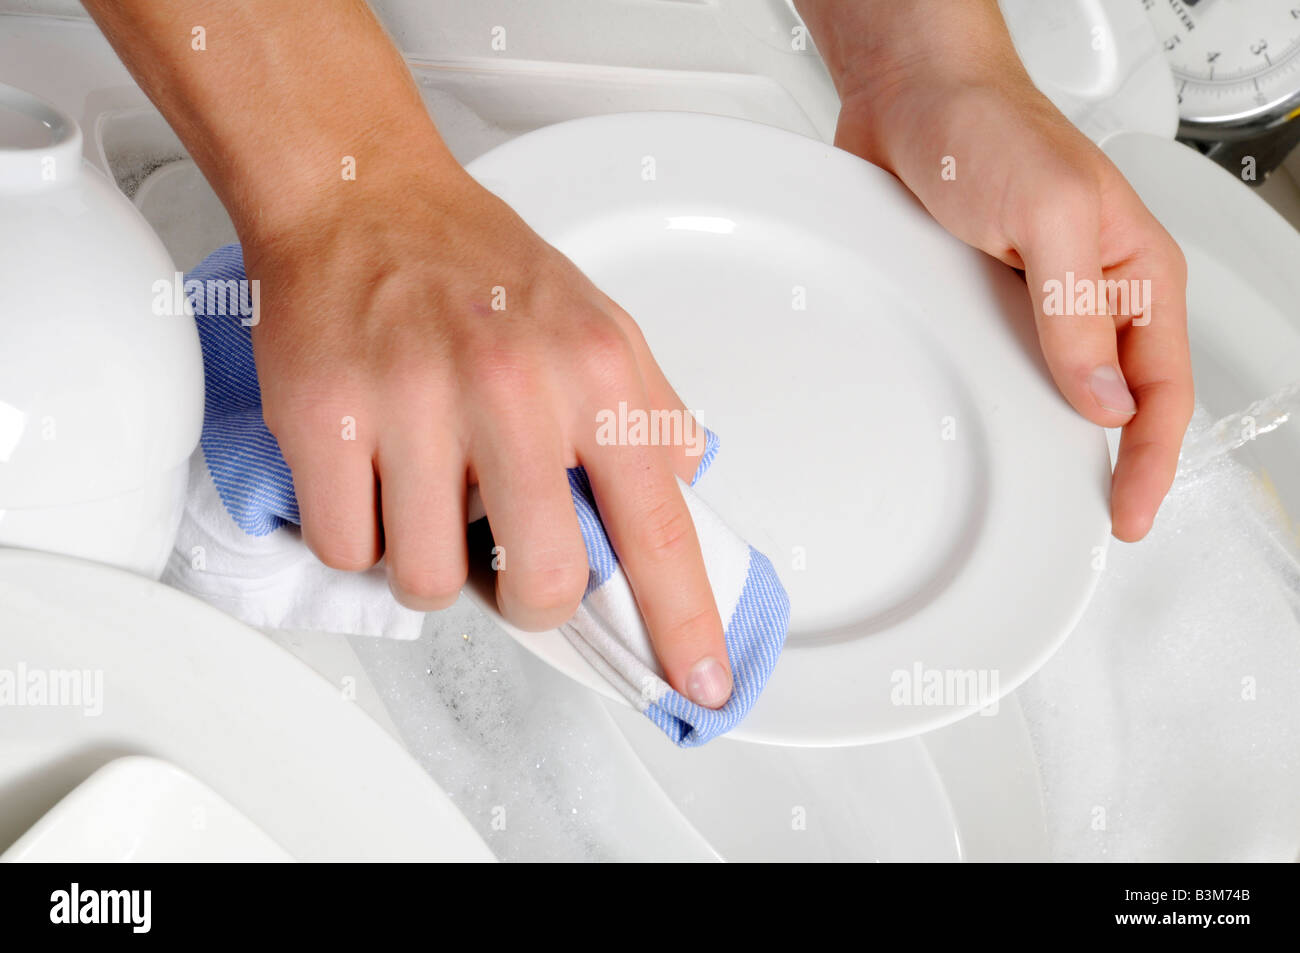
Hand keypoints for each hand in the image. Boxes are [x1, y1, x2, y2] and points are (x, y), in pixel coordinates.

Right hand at [82, 0, 733, 707]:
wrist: (363, 197)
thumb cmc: (478, 266)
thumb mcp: (598, 324)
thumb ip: (649, 414)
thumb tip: (678, 494)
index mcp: (594, 374)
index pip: (657, 528)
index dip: (683, 622)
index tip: (702, 683)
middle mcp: (511, 390)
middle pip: (540, 584)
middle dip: (528, 599)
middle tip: (509, 558)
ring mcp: (412, 404)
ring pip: (430, 581)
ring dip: (432, 562)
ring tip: (429, 494)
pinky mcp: (322, 418)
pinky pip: (348, 551)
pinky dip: (362, 536)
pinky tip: (373, 478)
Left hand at [798, 0, 1193, 540]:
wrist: (907, 97)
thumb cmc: (986, 126)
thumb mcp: (1050, 215)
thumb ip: (1078, 311)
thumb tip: (1105, 401)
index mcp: (1134, 273)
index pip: (1163, 391)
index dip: (1152, 462)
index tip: (1130, 515)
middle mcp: (1089, 294)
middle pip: (1112, 402)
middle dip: (1105, 463)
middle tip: (1081, 519)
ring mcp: (1033, 303)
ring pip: (1049, 391)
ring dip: (1041, 436)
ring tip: (1027, 488)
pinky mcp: (980, 301)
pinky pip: (994, 367)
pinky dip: (989, 402)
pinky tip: (973, 424)